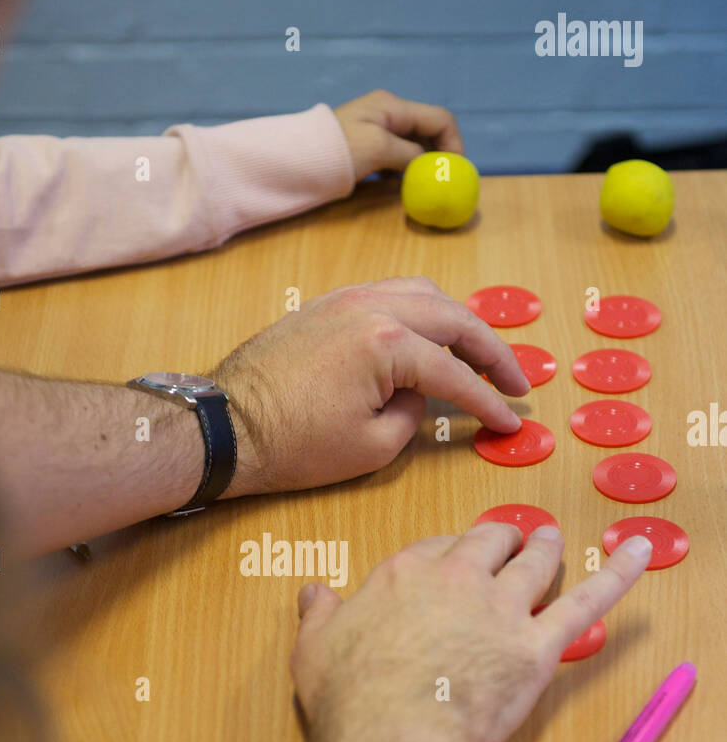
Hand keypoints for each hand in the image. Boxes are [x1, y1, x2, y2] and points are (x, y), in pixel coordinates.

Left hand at [214, 276, 528, 498]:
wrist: (227, 426)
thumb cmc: (292, 444)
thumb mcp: (372, 448)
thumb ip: (413, 417)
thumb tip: (420, 399)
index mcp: (387, 343)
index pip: (455, 374)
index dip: (488, 401)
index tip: (508, 421)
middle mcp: (371, 307)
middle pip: (452, 318)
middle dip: (490, 351)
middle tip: (515, 381)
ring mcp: (346, 299)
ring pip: (423, 294)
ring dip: (457, 322)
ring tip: (478, 355)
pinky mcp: (327, 306)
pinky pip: (389, 293)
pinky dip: (421, 312)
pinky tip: (429, 337)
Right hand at [291, 522, 652, 741]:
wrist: (394, 738)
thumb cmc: (349, 699)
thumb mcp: (313, 650)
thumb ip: (318, 616)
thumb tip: (311, 592)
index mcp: (402, 574)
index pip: (433, 547)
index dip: (446, 552)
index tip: (449, 562)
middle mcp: (457, 578)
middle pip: (487, 541)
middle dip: (499, 538)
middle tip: (508, 540)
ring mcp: (501, 609)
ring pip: (534, 562)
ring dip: (544, 546)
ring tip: (550, 540)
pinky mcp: (538, 645)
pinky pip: (587, 601)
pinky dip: (619, 574)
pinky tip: (641, 552)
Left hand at [334, 89, 463, 179]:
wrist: (300, 159)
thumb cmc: (339, 149)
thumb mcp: (379, 149)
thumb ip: (409, 154)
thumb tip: (427, 163)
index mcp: (394, 107)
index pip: (440, 118)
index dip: (453, 143)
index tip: (454, 169)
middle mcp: (389, 114)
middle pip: (429, 131)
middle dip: (439, 155)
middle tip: (441, 180)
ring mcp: (379, 131)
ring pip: (414, 146)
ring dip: (421, 165)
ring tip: (420, 185)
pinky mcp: (369, 148)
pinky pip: (397, 157)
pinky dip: (403, 171)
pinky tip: (397, 186)